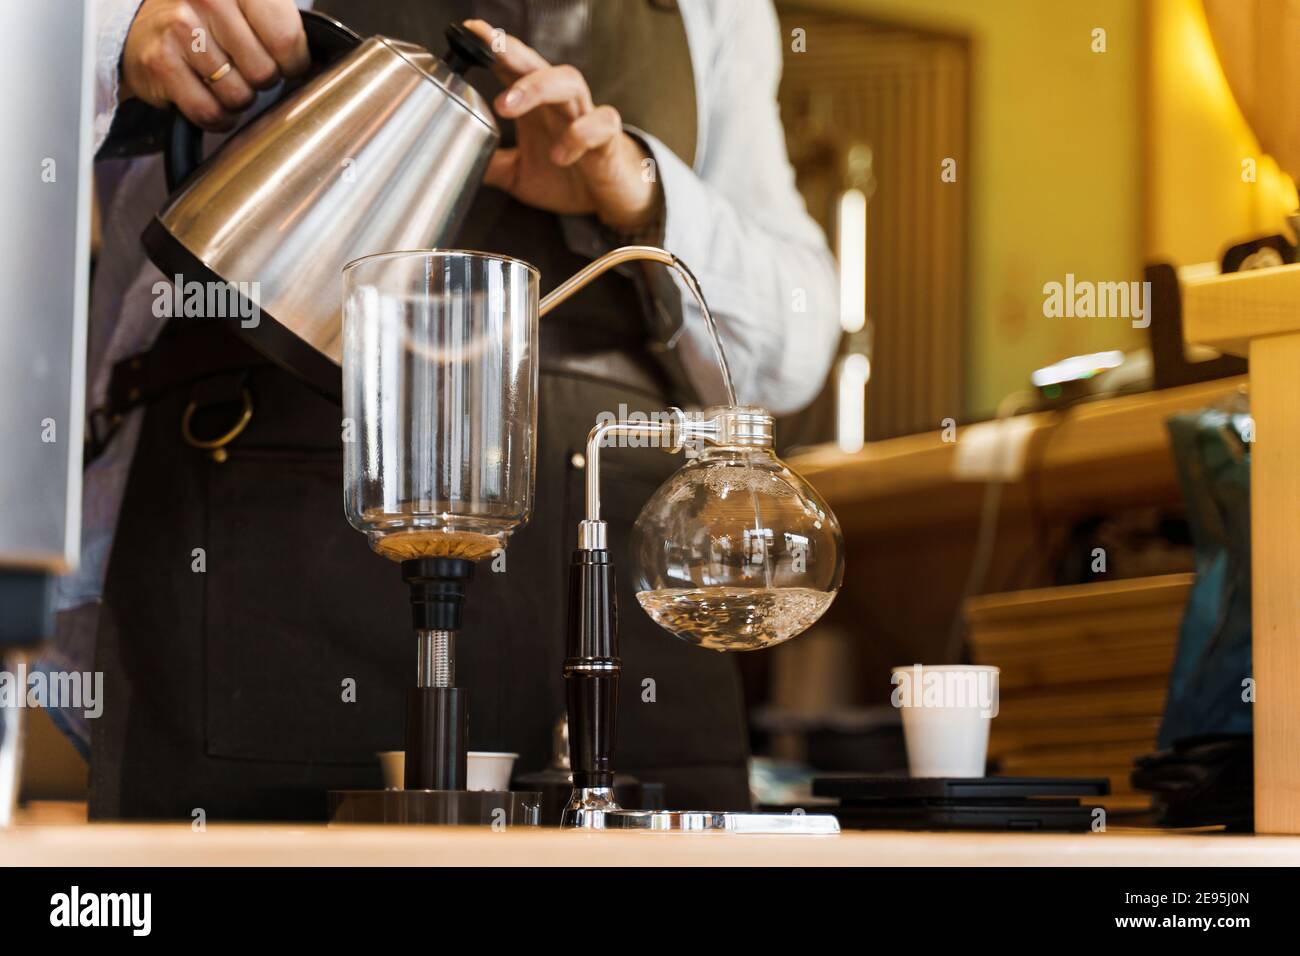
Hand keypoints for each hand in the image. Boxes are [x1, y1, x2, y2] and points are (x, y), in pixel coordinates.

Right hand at [121, 0, 308, 130]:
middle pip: (264, 72)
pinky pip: (210, 112)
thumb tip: (322, 64)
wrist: (144, 24)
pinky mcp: (161, 62)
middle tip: (243, 67)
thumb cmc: (206, 17)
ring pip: (238, 95)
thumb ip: (283, 24)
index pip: (286, 38)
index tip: (285, 62)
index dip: (293, 62)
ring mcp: (181, 29)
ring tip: (221, 77)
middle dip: (261, 80)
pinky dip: (217, 116)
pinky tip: (209, 97)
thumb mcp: (249, 6)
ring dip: (237, 98)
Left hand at [464, 20, 661, 233]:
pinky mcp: (608, 139)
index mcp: (535, 106)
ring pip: (569, 82)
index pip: (512, 67)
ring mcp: (585, 116)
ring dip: (537, 87)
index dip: (492, 46)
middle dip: (511, 52)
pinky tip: (561, 155)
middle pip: (538, 64)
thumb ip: (490, 165)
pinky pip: (601, 124)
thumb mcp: (518, 176)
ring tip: (507, 105)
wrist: (608, 199)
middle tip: (486, 47)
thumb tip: (454, 159)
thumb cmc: (565, 178)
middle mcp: (559, 103)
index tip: (468, 31)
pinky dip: (580, 135)